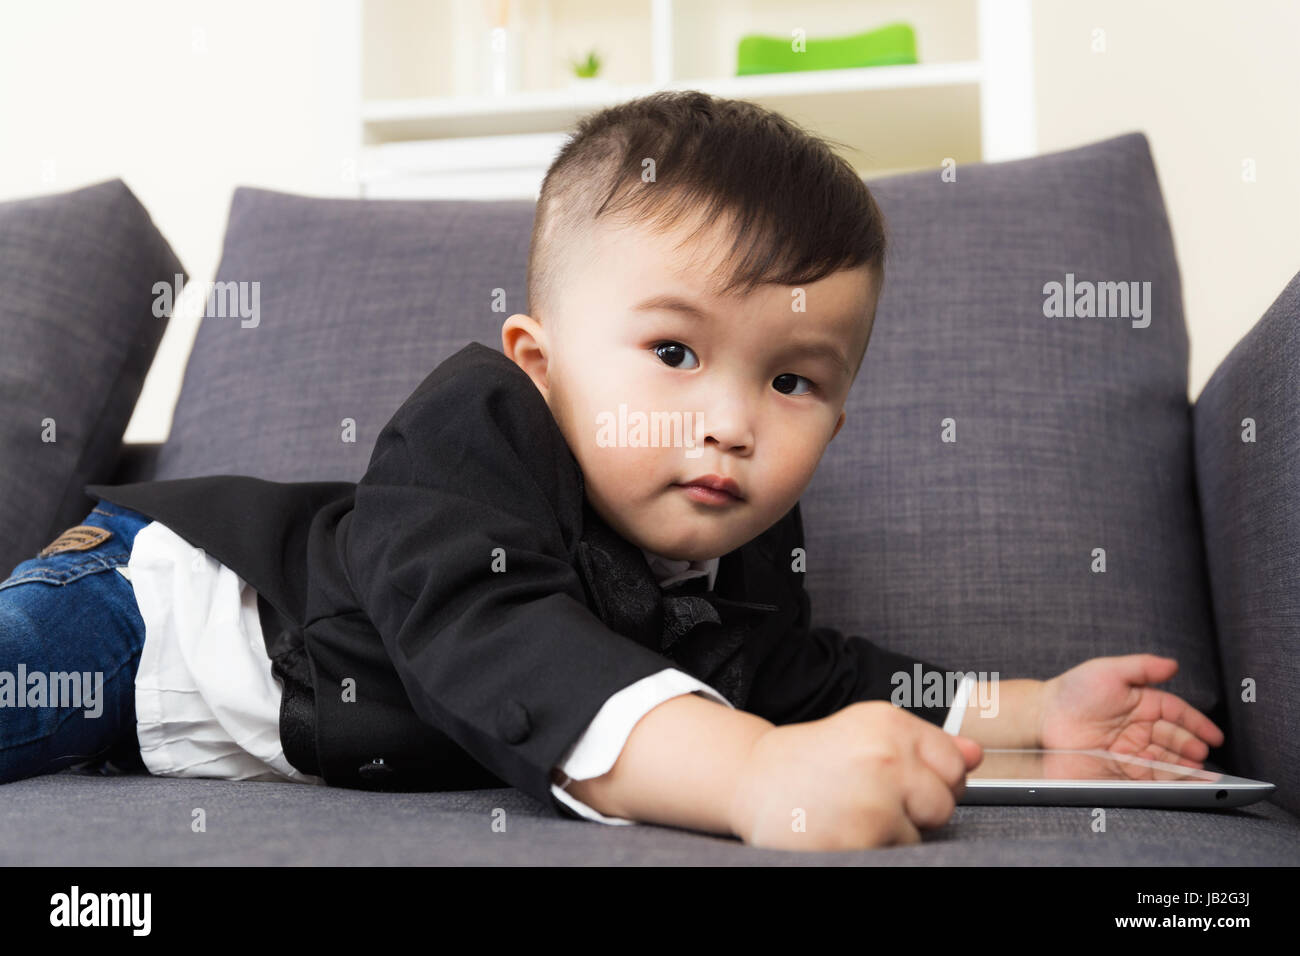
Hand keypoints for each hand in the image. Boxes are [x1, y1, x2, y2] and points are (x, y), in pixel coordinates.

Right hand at [727, 701, 982, 851]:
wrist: (753, 780)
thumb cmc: (814, 758)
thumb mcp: (868, 733)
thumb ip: (926, 743)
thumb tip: (976, 754)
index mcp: (889, 723)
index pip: (955, 763)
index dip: (932, 778)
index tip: (898, 778)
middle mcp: (886, 755)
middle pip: (945, 801)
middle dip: (917, 808)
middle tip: (869, 796)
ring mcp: (875, 798)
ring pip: (923, 832)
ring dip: (895, 832)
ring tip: (853, 812)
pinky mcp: (862, 837)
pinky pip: (897, 853)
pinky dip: (874, 848)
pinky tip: (844, 828)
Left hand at [1038, 654, 1223, 767]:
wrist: (1042, 716)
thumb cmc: (1073, 690)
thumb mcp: (1109, 671)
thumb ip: (1142, 667)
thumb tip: (1173, 665)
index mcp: (1143, 704)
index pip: (1177, 714)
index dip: (1197, 724)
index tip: (1214, 736)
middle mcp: (1140, 729)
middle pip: (1175, 740)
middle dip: (1192, 748)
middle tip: (1202, 756)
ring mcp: (1130, 750)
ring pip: (1166, 761)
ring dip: (1184, 768)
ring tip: (1199, 774)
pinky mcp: (1118, 769)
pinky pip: (1147, 778)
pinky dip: (1165, 782)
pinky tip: (1177, 783)